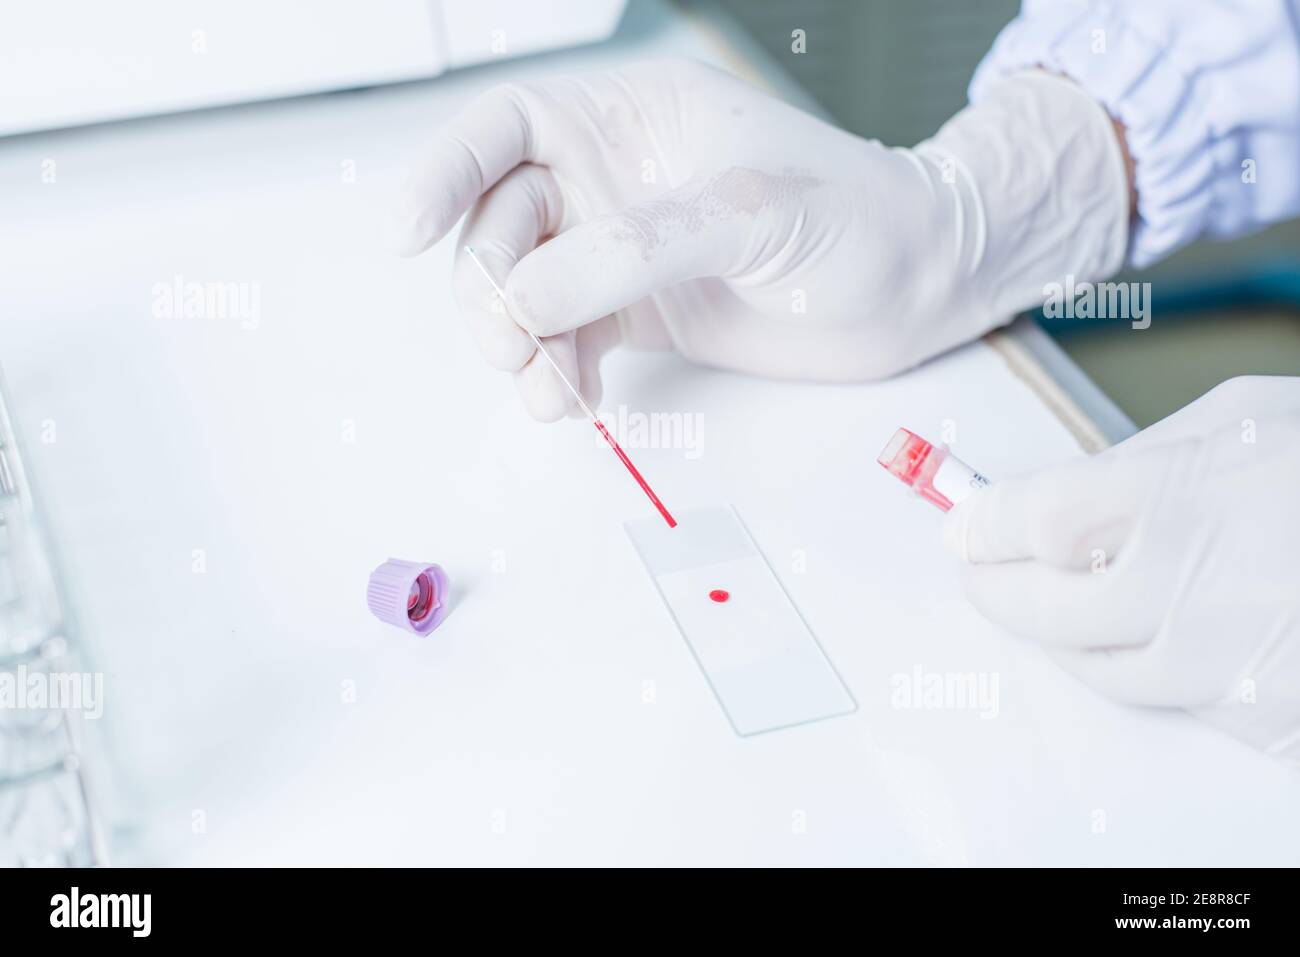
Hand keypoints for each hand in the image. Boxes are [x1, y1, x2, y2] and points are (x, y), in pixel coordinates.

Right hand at [393, 59, 1128, 419]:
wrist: (916, 291)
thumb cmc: (860, 216)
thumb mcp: (752, 211)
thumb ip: (638, 248)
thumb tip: (528, 293)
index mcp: (630, 119)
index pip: (505, 129)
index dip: (444, 173)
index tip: (406, 230)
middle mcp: (609, 183)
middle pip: (498, 227)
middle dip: (492, 289)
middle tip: (515, 342)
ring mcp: (619, 253)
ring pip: (523, 295)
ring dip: (518, 345)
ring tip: (552, 390)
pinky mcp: (638, 316)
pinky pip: (565, 342)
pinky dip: (556, 373)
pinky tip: (577, 395)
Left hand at [944, 376, 1299, 763]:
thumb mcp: (1243, 419)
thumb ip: (1142, 460)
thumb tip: (1055, 497)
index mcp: (1182, 497)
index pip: (1032, 522)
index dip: (984, 527)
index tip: (966, 528)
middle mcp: (1192, 591)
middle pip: (1043, 611)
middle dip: (996, 591)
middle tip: (978, 574)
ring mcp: (1229, 665)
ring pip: (1102, 670)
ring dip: (1065, 638)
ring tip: (1054, 608)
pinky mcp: (1265, 717)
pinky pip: (1178, 700)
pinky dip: (1150, 666)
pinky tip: (1158, 630)